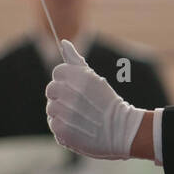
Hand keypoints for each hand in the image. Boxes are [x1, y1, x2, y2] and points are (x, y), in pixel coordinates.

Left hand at [45, 40, 145, 159]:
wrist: (122, 130)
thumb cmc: (107, 103)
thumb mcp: (94, 78)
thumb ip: (75, 60)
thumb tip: (63, 43)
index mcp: (78, 76)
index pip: (58, 72)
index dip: (67, 81)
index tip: (78, 90)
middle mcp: (69, 92)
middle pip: (51, 90)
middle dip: (62, 96)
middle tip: (79, 105)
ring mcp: (64, 111)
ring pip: (51, 108)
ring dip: (62, 113)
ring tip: (79, 117)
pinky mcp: (61, 129)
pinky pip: (53, 124)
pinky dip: (63, 128)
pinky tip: (77, 128)